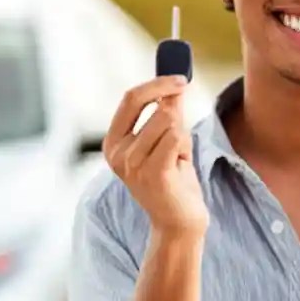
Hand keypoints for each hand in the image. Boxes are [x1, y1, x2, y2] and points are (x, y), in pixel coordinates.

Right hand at [102, 74, 209, 238]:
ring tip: (178, 156)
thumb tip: (174, 84)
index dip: (156, 84)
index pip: (130, 99)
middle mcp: (117, 153)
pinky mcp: (153, 173)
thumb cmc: (173, 181)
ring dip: (182, 135)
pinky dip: (185, 146)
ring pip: (168, 122)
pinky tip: (181, 165)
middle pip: (152, 106)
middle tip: (185, 113)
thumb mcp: (167, 141)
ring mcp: (133, 165)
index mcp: (113, 142)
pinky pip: (176, 137)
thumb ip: (166, 113)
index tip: (180, 78)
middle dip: (174, 107)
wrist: (178, 222)